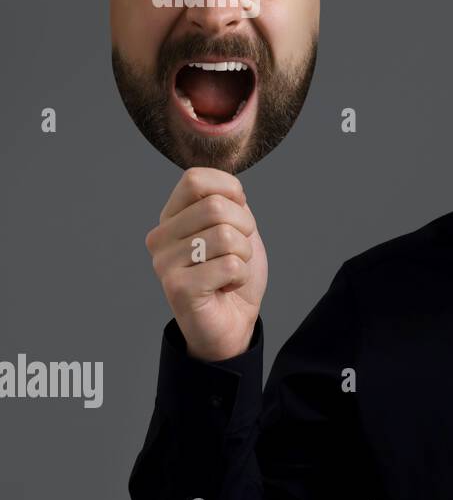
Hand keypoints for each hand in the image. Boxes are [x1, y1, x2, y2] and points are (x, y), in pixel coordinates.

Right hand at [145, 167, 267, 361]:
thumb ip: (227, 200)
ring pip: (226, 236)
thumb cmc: (233, 271)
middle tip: (236, 252)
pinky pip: (230, 265)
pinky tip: (225, 288)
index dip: (230, 191)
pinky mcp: (177, 288)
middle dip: (244, 228)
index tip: (237, 216)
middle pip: (216, 206)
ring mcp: (164, 263)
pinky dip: (240, 277)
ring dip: (243, 256)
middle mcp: (159, 237)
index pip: (195, 179)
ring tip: (229, 271)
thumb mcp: (236, 226)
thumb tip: (227, 184)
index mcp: (171, 217)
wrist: (233, 321)